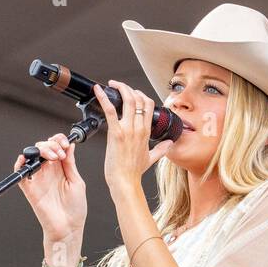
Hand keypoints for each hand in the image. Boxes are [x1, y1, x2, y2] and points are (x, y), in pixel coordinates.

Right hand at [16, 132, 86, 243]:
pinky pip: (19, 173)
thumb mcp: (77, 182)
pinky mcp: (29, 189)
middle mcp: (48, 171)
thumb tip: (69, 145)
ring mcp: (38, 179)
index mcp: (61, 168)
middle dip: (51, 145)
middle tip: (60, 154)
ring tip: (52, 157)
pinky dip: (19, 164)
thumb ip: (70, 164)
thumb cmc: (75, 208)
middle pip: (43, 148)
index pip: (55, 147)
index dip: (58, 141)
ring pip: (32, 156)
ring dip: (40, 150)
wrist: (68, 228)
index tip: (65, 143)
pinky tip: (26, 159)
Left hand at [92, 80, 173, 195]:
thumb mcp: (151, 158)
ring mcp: (128, 130)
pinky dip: (103, 98)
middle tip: (119, 86)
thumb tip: (169, 143)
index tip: (133, 93)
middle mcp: (138, 128)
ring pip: (128, 100)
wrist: (125, 182)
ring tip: (112, 84)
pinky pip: (110, 110)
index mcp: (146, 132)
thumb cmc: (133, 172)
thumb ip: (161, 149)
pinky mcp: (116, 133)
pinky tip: (98, 90)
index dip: (141, 95)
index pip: (148, 105)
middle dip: (128, 88)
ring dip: (119, 88)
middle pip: (138, 99)